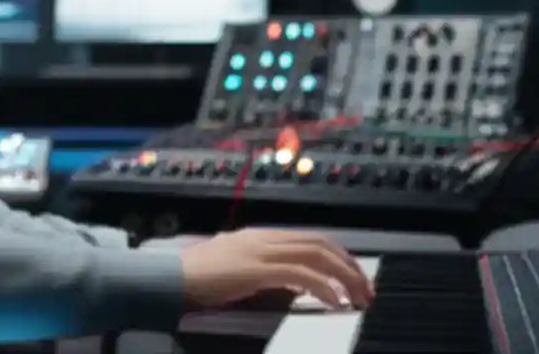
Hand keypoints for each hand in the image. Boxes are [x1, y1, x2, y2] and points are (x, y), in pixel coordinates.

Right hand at [178, 228, 374, 309]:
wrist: (172, 276)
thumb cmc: (198, 276)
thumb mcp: (237, 268)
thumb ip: (264, 271)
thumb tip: (292, 284)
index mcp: (262, 236)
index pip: (311, 238)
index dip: (339, 256)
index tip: (354, 277)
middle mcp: (265, 238)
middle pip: (321, 244)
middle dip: (349, 266)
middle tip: (366, 290)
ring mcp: (261, 251)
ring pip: (316, 256)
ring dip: (343, 277)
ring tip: (358, 298)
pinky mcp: (257, 269)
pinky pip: (301, 275)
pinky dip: (323, 287)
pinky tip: (334, 302)